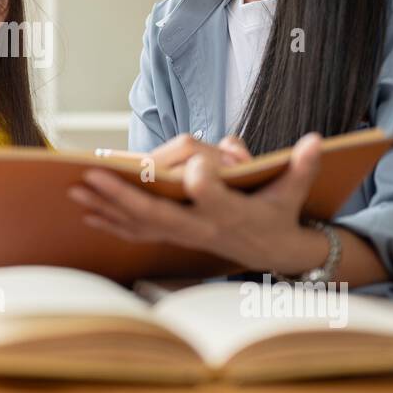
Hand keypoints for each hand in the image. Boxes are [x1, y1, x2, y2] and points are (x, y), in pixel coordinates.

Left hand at [68, 132, 322, 270]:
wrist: (275, 252)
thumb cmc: (280, 211)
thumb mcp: (295, 189)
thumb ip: (302, 166)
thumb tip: (317, 141)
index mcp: (232, 212)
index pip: (213, 196)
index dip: (204, 181)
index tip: (192, 166)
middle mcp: (203, 226)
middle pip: (159, 214)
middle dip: (124, 196)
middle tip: (92, 177)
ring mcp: (185, 235)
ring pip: (139, 223)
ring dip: (106, 208)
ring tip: (76, 192)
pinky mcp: (174, 237)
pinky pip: (137, 231)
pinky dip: (112, 221)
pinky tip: (87, 211)